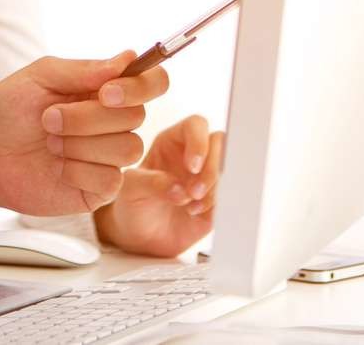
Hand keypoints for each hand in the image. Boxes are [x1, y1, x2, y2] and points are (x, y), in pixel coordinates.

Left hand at [0, 52, 168, 215]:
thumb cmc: (10, 110)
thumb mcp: (38, 77)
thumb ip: (81, 69)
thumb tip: (127, 59)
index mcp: (105, 90)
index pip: (152, 82)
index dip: (140, 87)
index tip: (105, 92)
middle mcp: (114, 122)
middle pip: (136, 117)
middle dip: (87, 117)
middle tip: (48, 118)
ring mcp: (109, 156)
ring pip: (128, 149)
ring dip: (81, 144)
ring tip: (51, 142)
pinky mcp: (100, 188)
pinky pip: (111, 179)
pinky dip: (78, 171)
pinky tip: (58, 167)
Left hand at [96, 115, 224, 257]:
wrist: (141, 237)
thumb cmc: (133, 203)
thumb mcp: (132, 189)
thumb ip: (153, 183)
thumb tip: (180, 188)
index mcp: (172, 141)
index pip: (196, 125)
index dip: (199, 141)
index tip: (191, 166)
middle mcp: (194, 155)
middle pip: (220, 145)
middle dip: (211, 169)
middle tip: (194, 192)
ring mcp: (208, 177)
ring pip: (228, 170)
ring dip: (214, 188)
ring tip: (190, 206)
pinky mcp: (218, 200)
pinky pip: (231, 196)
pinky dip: (216, 205)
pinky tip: (194, 213)